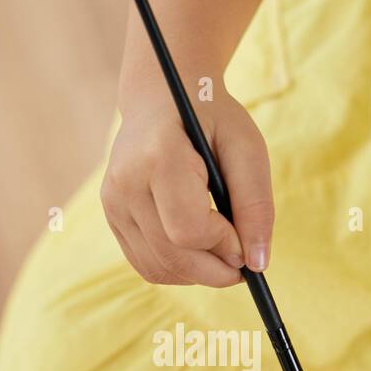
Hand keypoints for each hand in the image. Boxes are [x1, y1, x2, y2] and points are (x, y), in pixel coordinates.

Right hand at [100, 88, 273, 286]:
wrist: (162, 97)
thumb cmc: (211, 118)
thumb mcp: (246, 148)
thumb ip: (256, 205)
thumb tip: (258, 263)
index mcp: (158, 155)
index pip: (188, 230)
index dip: (223, 245)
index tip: (245, 241)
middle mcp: (125, 182)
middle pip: (173, 255)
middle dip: (215, 269)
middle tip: (242, 262)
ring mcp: (113, 202)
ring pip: (158, 268)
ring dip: (198, 273)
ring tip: (222, 252)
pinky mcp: (112, 216)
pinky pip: (147, 264)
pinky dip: (179, 268)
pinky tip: (199, 250)